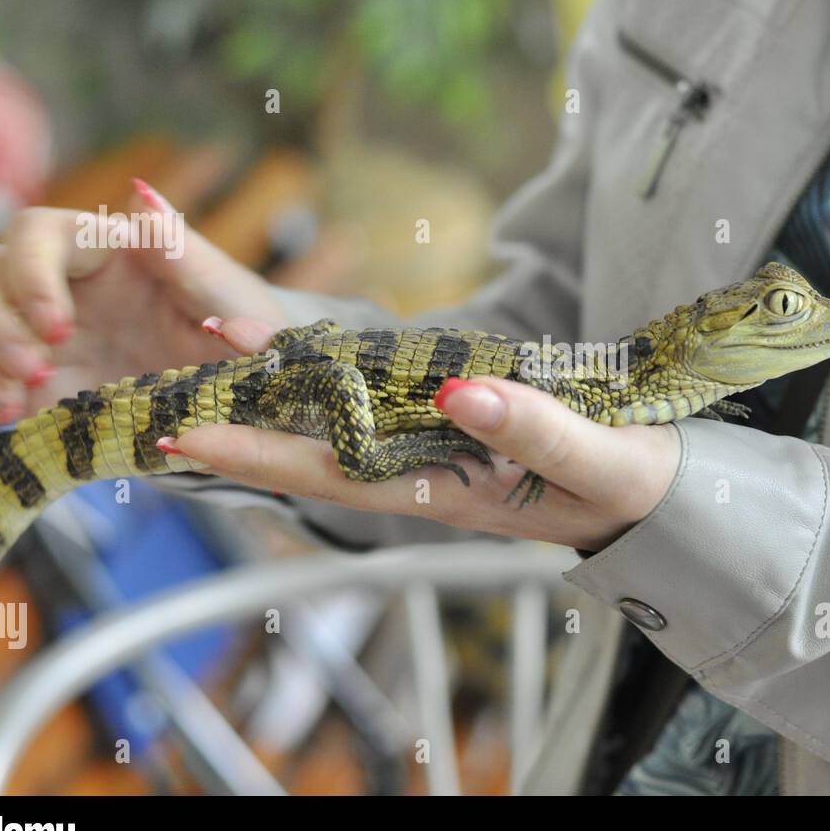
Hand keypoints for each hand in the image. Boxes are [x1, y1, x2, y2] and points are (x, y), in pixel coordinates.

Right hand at [0, 182, 285, 431]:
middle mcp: (63, 287)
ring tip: (14, 403)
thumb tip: (145, 197)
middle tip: (35, 369)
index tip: (57, 323)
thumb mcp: (229, 295)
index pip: (34, 233)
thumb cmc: (246, 327)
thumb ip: (185, 252)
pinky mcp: (41, 388)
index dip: (28, 272)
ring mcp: (44, 338)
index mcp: (104, 250)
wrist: (254, 390)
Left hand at [160, 317, 681, 551]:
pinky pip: (380, 393)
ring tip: (216, 338)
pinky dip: (336, 367)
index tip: (179, 429)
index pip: (330, 474)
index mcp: (445, 491)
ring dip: (280, 380)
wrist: (663, 492)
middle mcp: (424, 469)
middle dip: (242, 411)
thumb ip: (532, 429)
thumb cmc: (633, 485)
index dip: (254, 452)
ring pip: (341, 414)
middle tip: (166, 372)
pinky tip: (307, 345)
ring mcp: (437, 443)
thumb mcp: (595, 460)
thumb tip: (455, 388)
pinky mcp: (458, 417)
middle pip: (316, 443)